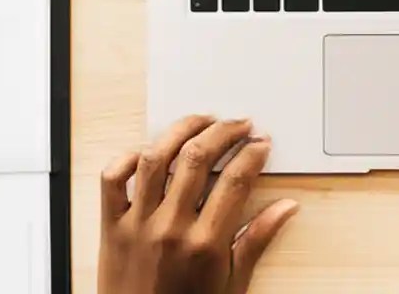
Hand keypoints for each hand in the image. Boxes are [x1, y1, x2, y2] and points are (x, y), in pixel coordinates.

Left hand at [98, 115, 298, 293]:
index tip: (261, 143)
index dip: (252, 154)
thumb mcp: (233, 284)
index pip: (235, 180)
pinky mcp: (112, 226)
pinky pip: (112, 179)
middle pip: (198, 158)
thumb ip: (258, 240)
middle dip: (224, 132)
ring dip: (181, 130)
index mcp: (206, 245)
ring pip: (156, 158)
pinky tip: (149, 151)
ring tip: (201, 121)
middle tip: (238, 125)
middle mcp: (170, 228)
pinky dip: (127, 157)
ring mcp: (138, 224)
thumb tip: (286, 208)